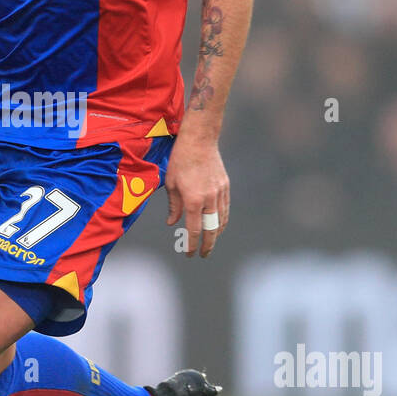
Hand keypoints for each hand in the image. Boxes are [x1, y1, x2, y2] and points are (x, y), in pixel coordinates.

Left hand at [164, 134, 228, 256]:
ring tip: (210, 242)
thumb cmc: (180, 160)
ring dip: (216, 234)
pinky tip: (218, 225)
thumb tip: (172, 223)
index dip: (191, 245)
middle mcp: (209, 199)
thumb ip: (174, 206)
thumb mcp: (171, 184)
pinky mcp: (225, 186)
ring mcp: (220, 193)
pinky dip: (222, 220)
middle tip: (203, 255)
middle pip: (211, 230)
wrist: (199, 140)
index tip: (189, 254)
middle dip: (208, 245)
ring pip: (221, 221)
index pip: (193, 230)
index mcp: (193, 200)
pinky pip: (225, 209)